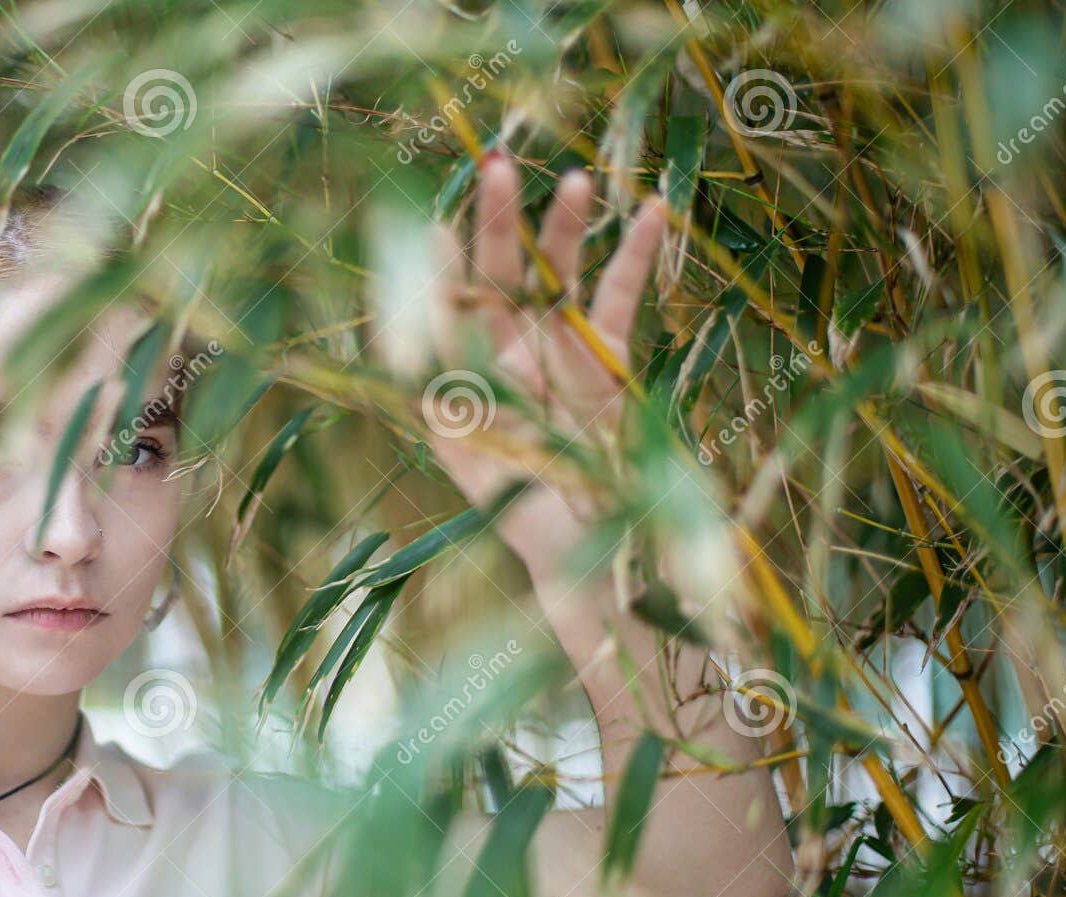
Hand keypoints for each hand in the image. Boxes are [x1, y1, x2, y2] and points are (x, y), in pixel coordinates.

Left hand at [421, 151, 668, 579]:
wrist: (595, 563)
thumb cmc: (529, 522)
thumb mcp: (480, 468)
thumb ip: (450, 412)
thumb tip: (413, 356)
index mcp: (465, 379)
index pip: (447, 308)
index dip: (439, 266)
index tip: (430, 220)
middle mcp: (508, 356)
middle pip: (499, 277)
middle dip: (498, 223)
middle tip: (497, 164)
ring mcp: (560, 354)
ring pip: (560, 277)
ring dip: (566, 228)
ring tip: (577, 180)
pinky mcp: (611, 363)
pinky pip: (621, 301)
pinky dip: (636, 258)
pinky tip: (653, 211)